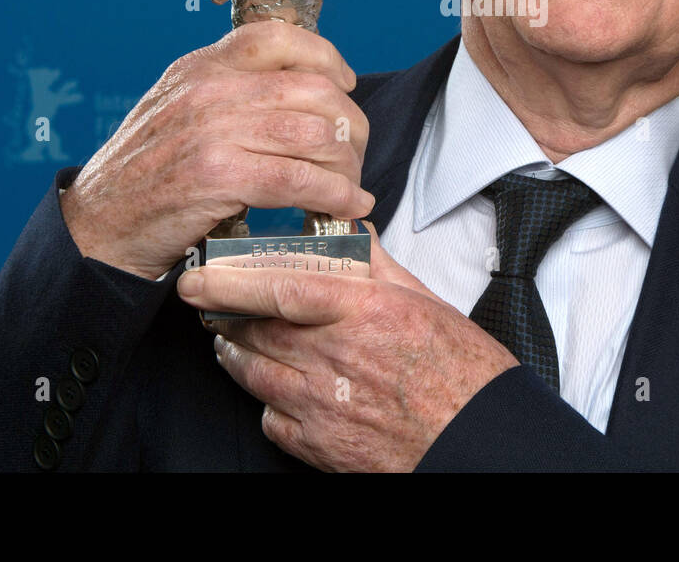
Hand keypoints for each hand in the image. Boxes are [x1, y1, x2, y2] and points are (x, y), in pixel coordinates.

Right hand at [61, 21, 374, 279]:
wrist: (96, 229)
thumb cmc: (143, 178)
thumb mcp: (178, 113)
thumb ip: (228, 94)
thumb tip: (296, 91)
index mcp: (200, 67)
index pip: (279, 37)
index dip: (326, 58)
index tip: (346, 83)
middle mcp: (208, 89)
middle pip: (313, 90)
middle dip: (350, 124)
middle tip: (355, 153)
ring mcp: (211, 130)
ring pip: (315, 134)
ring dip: (347, 165)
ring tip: (352, 185)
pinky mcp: (217, 175)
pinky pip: (299, 179)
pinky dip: (335, 195)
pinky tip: (346, 205)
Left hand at [178, 222, 518, 471]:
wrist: (477, 438)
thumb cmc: (461, 372)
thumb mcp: (423, 301)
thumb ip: (378, 264)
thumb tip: (352, 233)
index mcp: (363, 312)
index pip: (280, 289)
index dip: (231, 282)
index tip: (200, 277)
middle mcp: (336, 357)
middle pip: (256, 331)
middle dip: (226, 316)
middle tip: (213, 302)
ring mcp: (322, 405)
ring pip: (253, 374)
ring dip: (236, 353)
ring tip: (234, 339)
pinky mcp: (320, 445)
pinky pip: (270, 419)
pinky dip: (265, 401)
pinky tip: (275, 388)